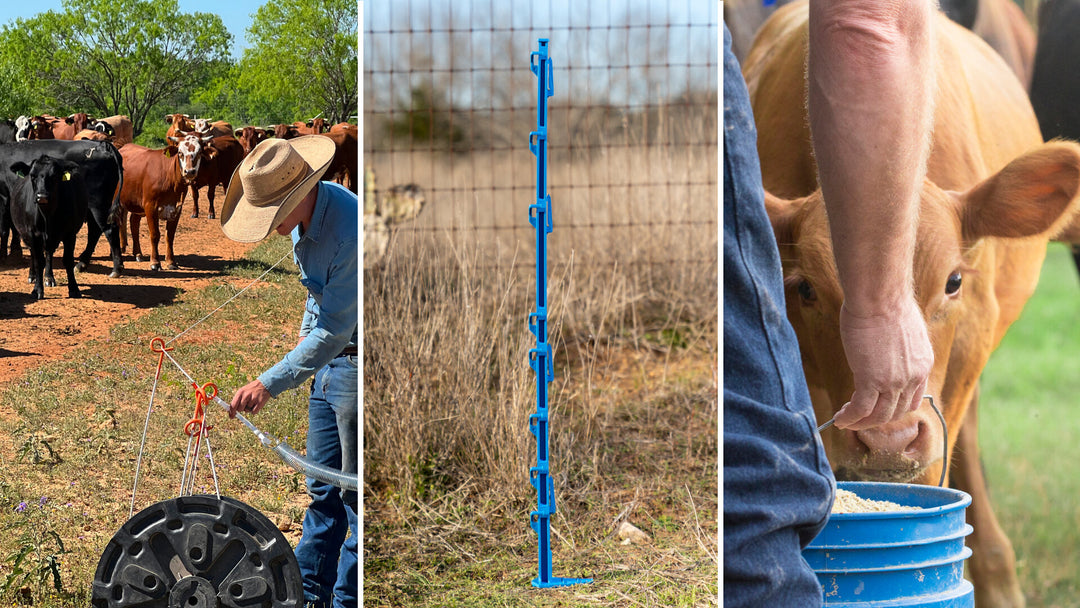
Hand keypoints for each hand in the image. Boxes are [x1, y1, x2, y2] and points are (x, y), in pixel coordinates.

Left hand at [229, 379, 271, 418]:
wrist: (264, 384)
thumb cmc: (251, 390)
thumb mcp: (243, 391)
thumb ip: (236, 400)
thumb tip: (231, 412)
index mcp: (240, 392)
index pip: (233, 405)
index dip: (232, 412)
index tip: (231, 417)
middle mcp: (246, 395)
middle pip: (240, 409)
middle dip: (242, 408)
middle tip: (246, 404)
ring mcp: (253, 398)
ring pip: (247, 411)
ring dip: (249, 408)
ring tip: (253, 401)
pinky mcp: (260, 402)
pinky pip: (254, 412)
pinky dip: (254, 410)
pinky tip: (257, 404)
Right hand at [833, 297, 932, 429]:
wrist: (879, 296)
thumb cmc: (886, 302)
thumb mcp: (904, 329)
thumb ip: (899, 346)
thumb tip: (886, 347)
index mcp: (923, 364)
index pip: (913, 398)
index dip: (895, 407)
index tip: (879, 407)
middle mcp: (913, 377)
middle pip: (896, 411)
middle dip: (876, 419)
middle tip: (858, 417)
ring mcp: (893, 381)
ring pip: (879, 415)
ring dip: (861, 422)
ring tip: (846, 421)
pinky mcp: (871, 379)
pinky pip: (860, 408)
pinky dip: (849, 418)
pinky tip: (839, 418)